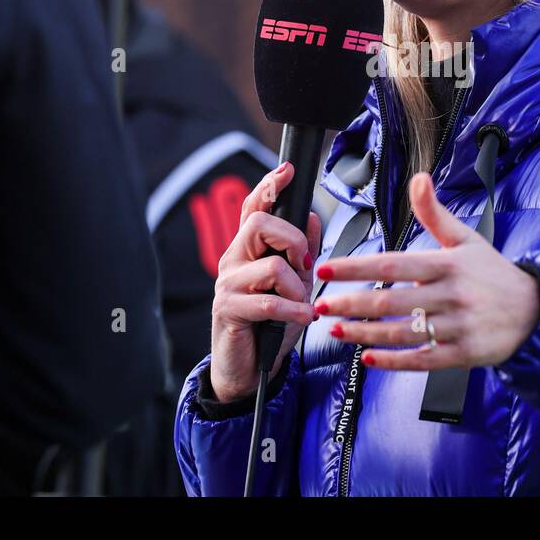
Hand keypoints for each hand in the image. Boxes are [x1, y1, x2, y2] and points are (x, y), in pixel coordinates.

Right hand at [209, 162, 321, 403]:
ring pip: (272, 265)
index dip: (269, 186)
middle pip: (260, 224)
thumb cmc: (271, 325)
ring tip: (301, 305)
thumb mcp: (295, 284)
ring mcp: (227, 284)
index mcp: (249, 249)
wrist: (249, 369)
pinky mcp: (228, 309)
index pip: (254, 208)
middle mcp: (234, 260)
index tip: (287, 170)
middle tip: (304, 265)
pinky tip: (303, 318)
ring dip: (297, 288)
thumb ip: (302, 252)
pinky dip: (293, 310)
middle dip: (294, 240)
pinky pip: (269, 301)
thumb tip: (311, 217)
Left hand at [311, 171, 539, 369]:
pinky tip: (369, 358)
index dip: (357, 267)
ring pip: (402, 333)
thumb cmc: (492, 273)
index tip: (327, 269)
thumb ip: (434, 213)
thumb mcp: (466, 239)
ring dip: (364, 334)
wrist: (535, 310)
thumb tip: (419, 178)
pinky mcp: (463, 354)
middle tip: (321, 305)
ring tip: (335, 330)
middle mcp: (451, 295)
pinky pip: (422, 360)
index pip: (394, 264)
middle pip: (392, 301)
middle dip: (352, 304)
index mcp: (448, 264)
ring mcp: (458, 326)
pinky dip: (394, 361)